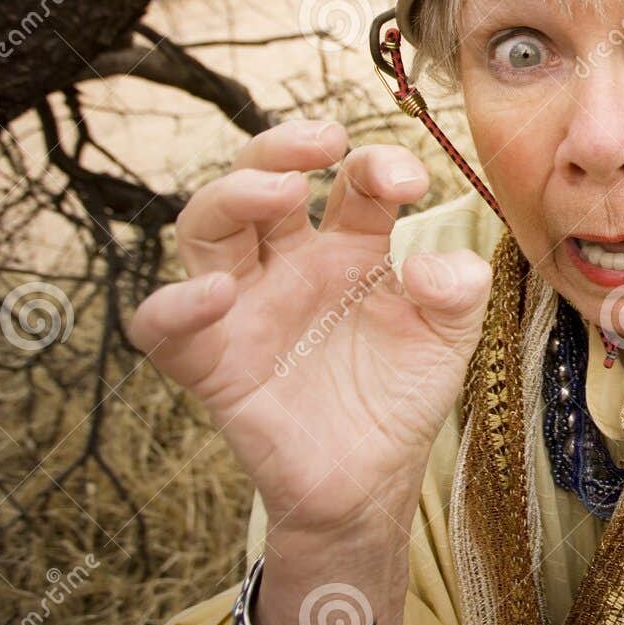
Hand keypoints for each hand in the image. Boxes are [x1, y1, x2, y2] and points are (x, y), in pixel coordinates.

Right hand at [128, 120, 491, 537]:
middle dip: (283, 148)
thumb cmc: (401, 395)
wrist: (371, 482)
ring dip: (233, 196)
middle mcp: (292, 263)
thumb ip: (459, 289)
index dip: (375, 165)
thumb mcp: (450, 335)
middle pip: (262, 180)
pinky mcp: (213, 363)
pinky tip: (217, 292)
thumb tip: (430, 263)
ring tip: (280, 192)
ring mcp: (247, 306)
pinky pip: (164, 326)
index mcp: (351, 246)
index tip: (410, 182)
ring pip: (207, 228)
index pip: (352, 181)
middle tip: (325, 142)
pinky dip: (177, 304)